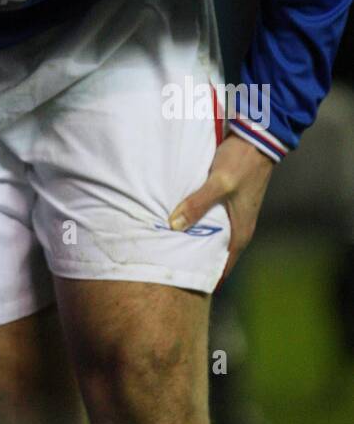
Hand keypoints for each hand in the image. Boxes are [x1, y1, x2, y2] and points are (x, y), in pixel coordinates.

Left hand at [169, 132, 273, 284]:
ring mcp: (233, 214)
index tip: (181, 286)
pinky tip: (176, 221)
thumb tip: (174, 225)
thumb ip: (198, 203)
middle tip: (167, 267)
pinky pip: (208, 219)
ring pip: (210, 234)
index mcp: (241, 231)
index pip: (222, 265)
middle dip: (194, 259)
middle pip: (213, 251)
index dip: (204, 276)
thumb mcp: (219, 182)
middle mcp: (238, 227)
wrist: (257, 138)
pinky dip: (194, 222)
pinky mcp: (226, 200)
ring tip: (166, 247)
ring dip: (192, 239)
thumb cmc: (242, 162)